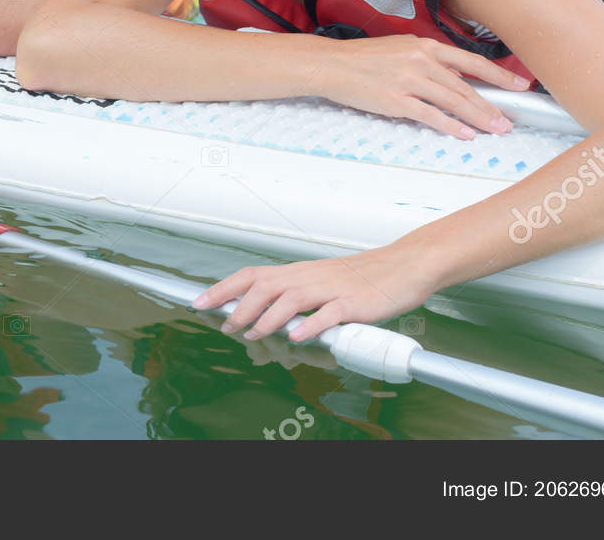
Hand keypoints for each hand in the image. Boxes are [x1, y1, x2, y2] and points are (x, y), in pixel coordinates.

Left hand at [191, 243, 434, 343]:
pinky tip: (298, 336)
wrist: (403, 266)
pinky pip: (329, 314)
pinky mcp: (354, 304)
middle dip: (239, 306)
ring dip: (268, 318)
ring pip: (292, 299)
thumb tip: (262, 314)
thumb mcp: (321, 282)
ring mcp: (332, 289)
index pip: (253, 276)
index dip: (224, 288)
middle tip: (225, 325)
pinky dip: (311, 325)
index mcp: (299, 272)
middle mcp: (310, 277)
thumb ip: (294, 297)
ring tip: (253, 334)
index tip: (200, 301)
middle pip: (266, 285)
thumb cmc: (361, 277)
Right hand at [315, 35, 530, 138]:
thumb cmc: (364, 58)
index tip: (520, 85)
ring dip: (478, 118)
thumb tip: (453, 76)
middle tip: (510, 121)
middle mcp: (421, 60)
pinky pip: (430, 115)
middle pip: (466, 87)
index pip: (471, 61)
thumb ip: (428, 60)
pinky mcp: (396, 100)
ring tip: (496, 130)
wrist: (332, 64)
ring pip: (454, 101)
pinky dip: (450, 126)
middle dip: (492, 106)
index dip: (498, 75)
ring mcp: (409, 80)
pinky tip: (465, 134)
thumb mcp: (401, 48)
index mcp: (425, 46)